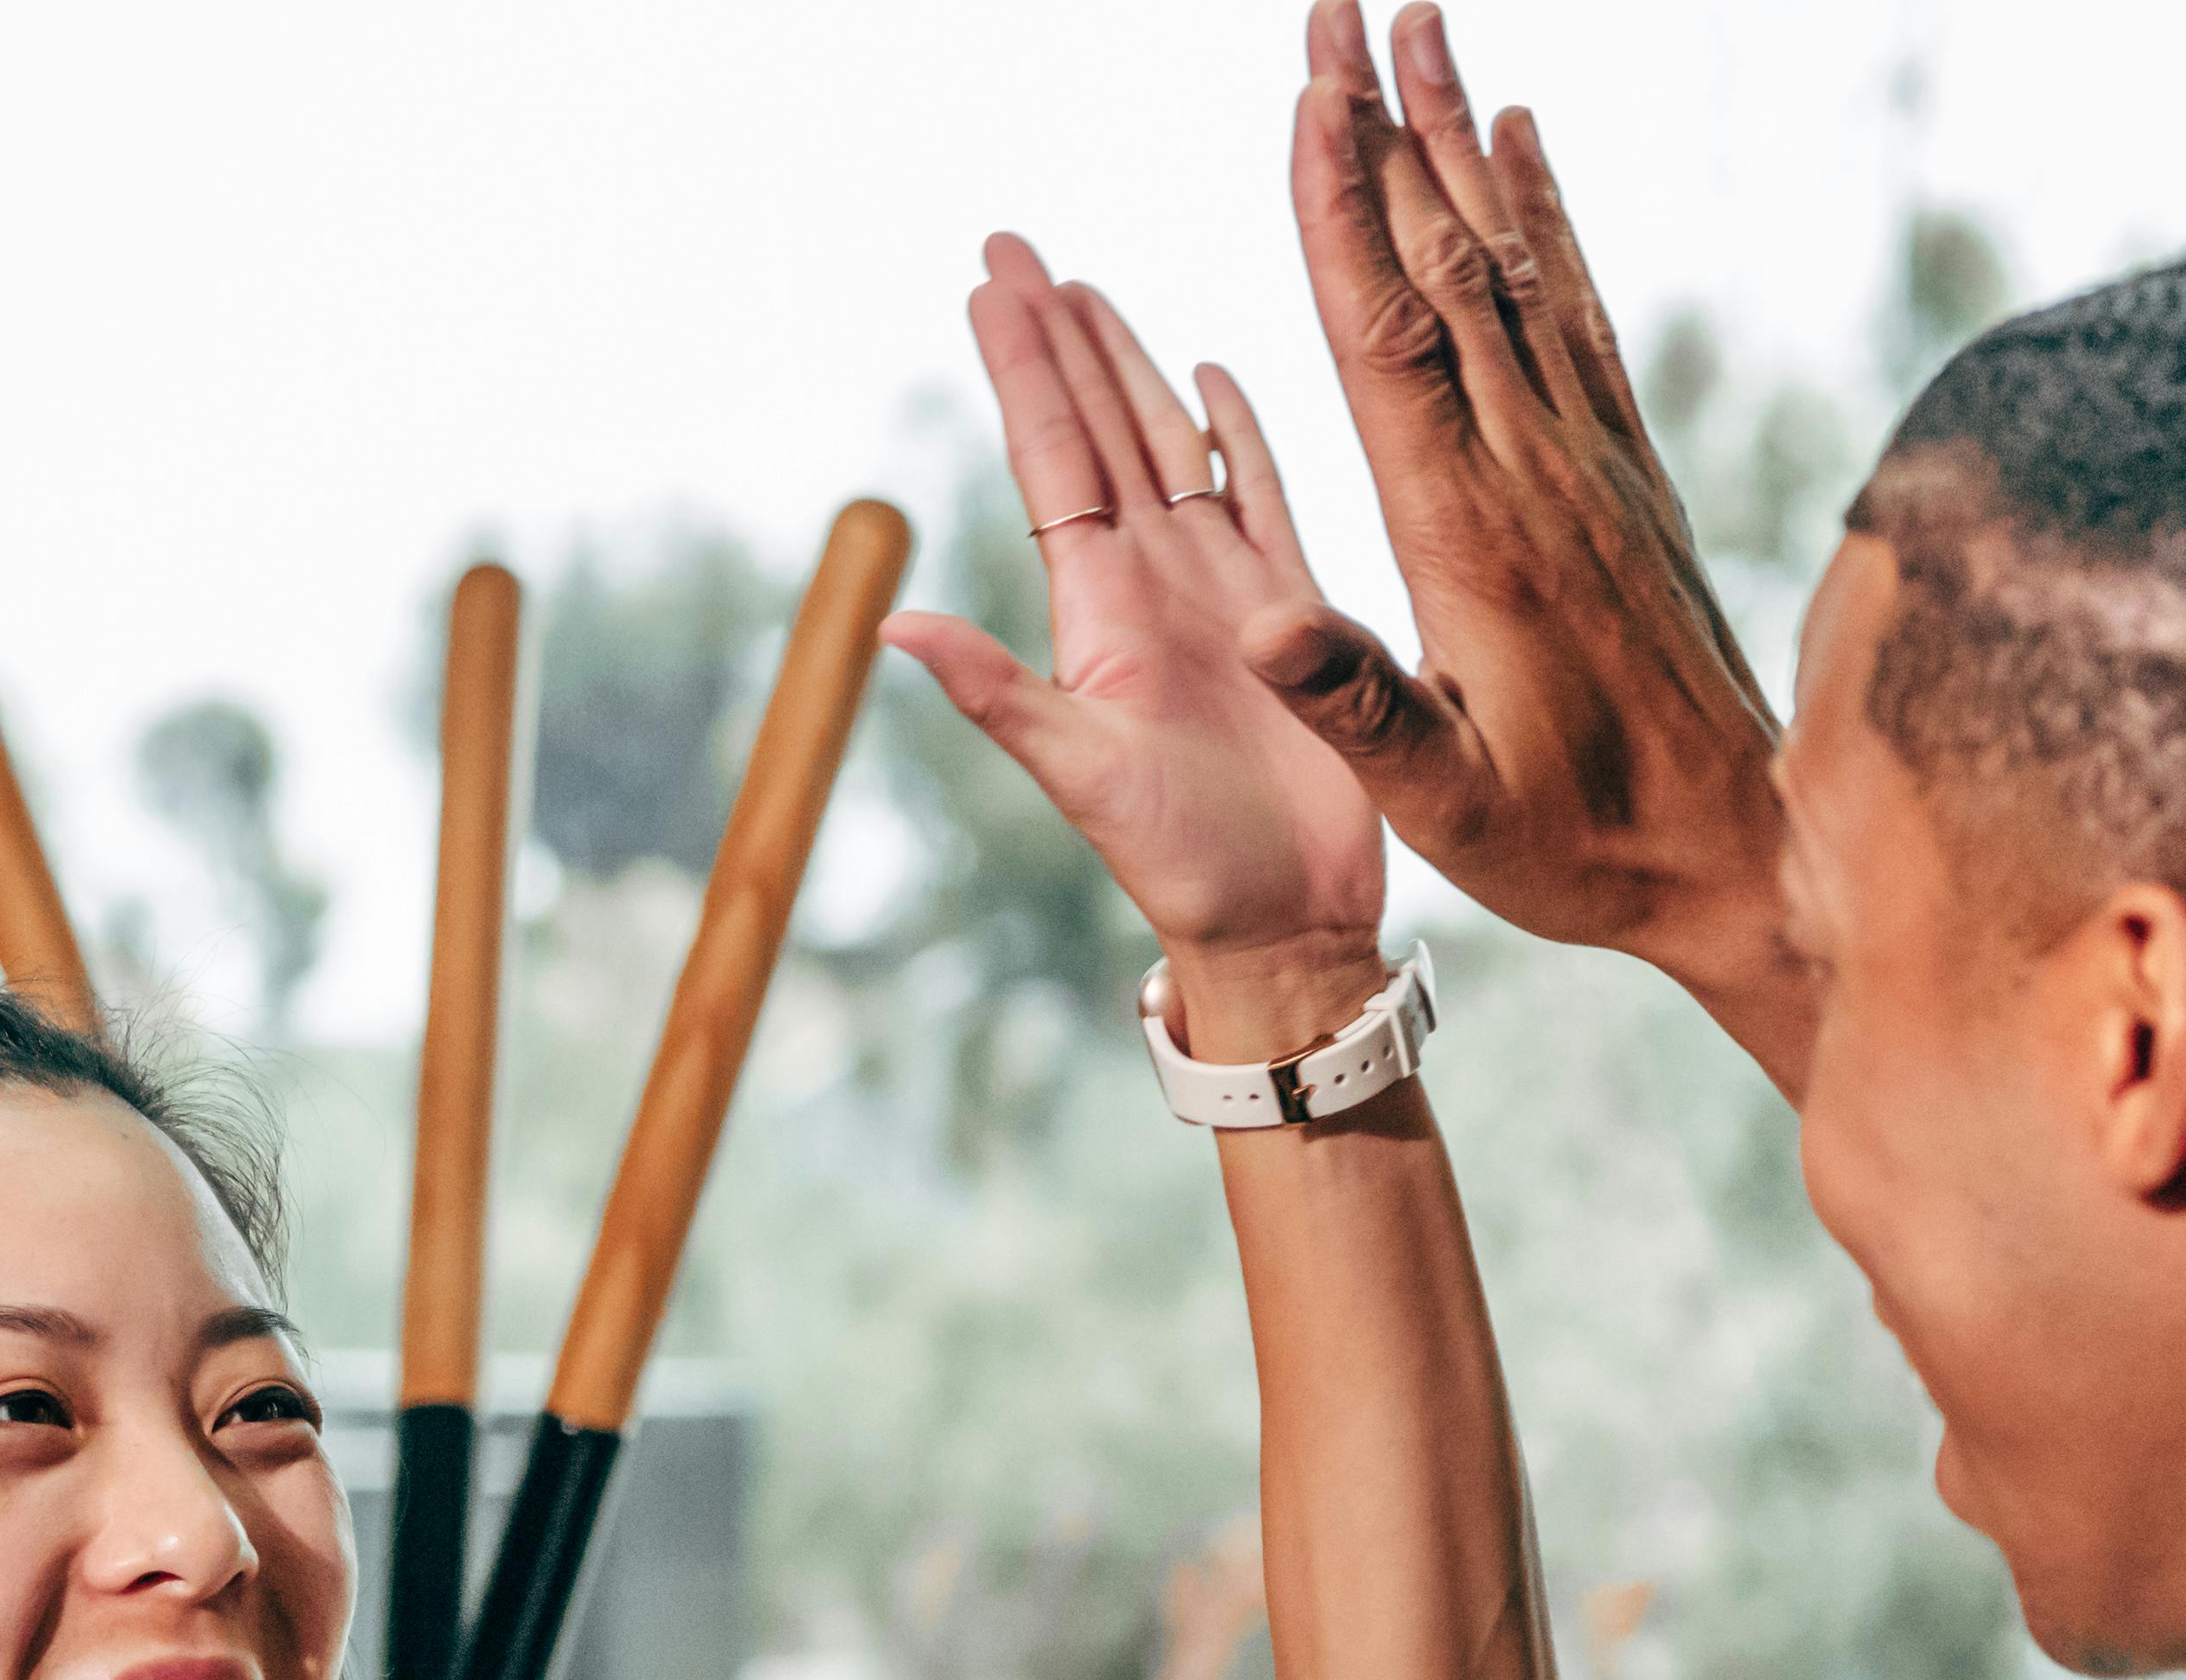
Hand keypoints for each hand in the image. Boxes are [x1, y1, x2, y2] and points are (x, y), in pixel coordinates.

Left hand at [886, 237, 1393, 1061]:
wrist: (1284, 925)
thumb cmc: (1183, 869)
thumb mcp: (1079, 777)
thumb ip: (996, 694)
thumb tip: (894, 629)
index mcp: (1098, 610)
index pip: (1051, 457)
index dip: (1022, 367)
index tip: (990, 282)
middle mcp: (1152, 587)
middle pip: (1099, 430)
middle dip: (1059, 339)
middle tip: (1018, 248)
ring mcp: (1219, 596)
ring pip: (1168, 448)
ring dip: (1130, 368)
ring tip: (1089, 289)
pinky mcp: (1292, 616)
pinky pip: (1260, 499)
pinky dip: (1236, 437)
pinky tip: (1209, 378)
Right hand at [1268, 3, 1813, 1085]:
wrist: (1746, 852)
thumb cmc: (1581, 847)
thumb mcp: (1451, 807)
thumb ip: (1360, 710)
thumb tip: (1263, 628)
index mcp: (1468, 533)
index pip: (1390, 337)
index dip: (1345, 210)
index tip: (1313, 92)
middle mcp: (1533, 467)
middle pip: (1445, 260)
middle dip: (1386, 125)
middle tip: (1338, 2)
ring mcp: (1589, 458)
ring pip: (1510, 261)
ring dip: (1457, 138)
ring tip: (1420, 22)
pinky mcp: (1628, 471)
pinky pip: (1578, 310)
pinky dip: (1543, 214)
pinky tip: (1520, 143)